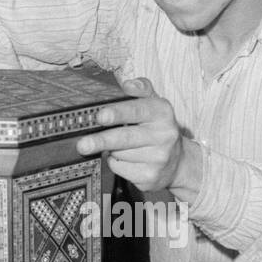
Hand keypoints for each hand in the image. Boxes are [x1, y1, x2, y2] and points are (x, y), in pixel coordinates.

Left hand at [76, 78, 191, 193]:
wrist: (178, 163)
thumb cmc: (157, 129)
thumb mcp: (154, 105)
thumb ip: (142, 89)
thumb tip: (128, 84)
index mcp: (162, 113)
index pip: (138, 110)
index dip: (118, 113)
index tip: (100, 116)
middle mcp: (164, 135)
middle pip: (126, 137)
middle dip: (102, 140)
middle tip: (83, 145)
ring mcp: (159, 158)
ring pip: (119, 154)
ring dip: (110, 150)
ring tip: (119, 145)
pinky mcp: (150, 177)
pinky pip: (120, 169)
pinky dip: (115, 163)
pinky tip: (126, 159)